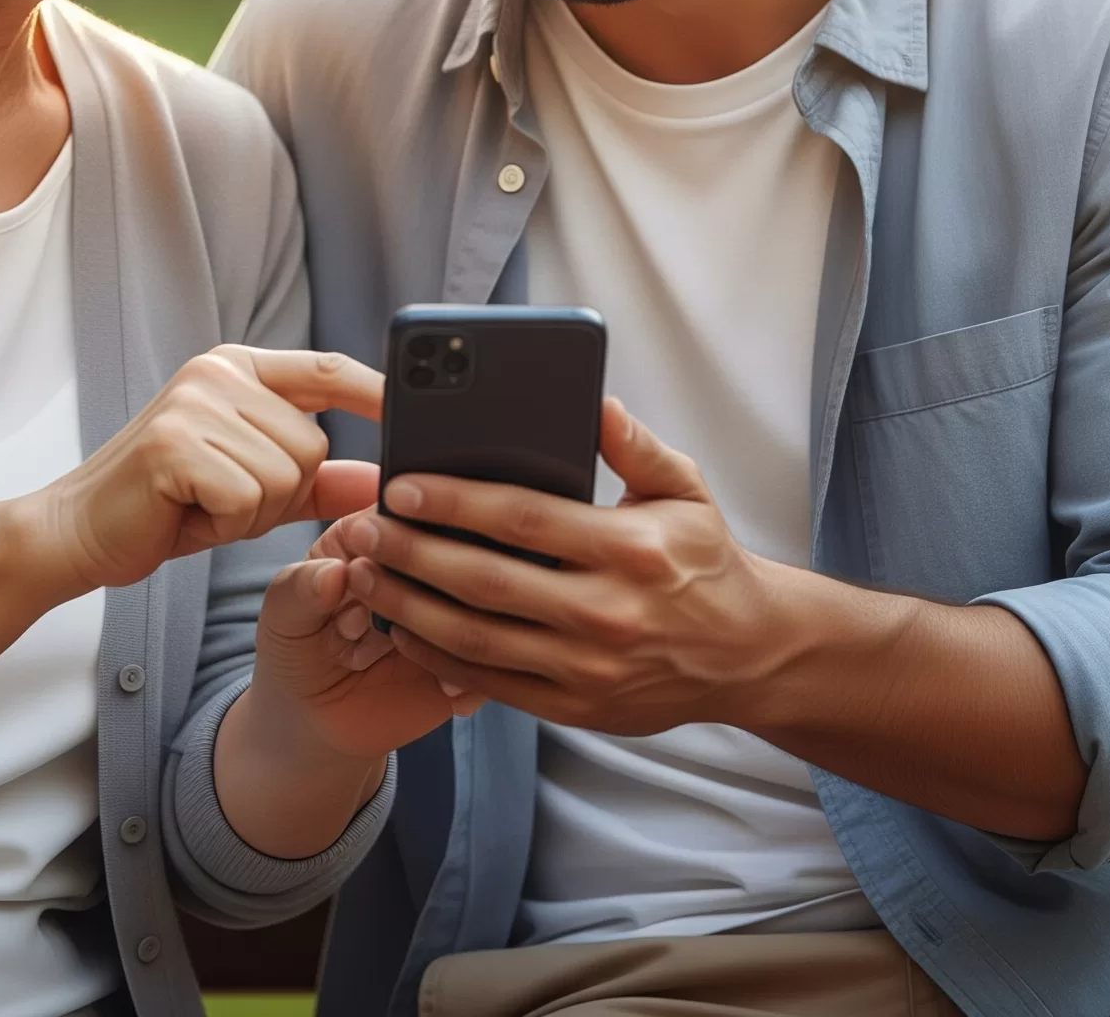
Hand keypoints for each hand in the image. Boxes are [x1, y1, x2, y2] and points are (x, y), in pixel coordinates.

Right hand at [39, 346, 383, 599]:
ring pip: (286, 475)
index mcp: (239, 368)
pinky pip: (250, 499)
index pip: (327, 368)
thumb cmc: (169, 506)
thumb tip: (382, 483)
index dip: (376, 391)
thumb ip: (318, 480)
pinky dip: (227, 526)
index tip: (416, 411)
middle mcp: (218, 372)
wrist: (79, 530)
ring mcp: (194, 402)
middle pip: (313, 444)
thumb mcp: (254, 488)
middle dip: (282, 493)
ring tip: (202, 506)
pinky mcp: (175, 443)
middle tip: (224, 500)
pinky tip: (187, 515)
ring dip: (252, 514)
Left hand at [212, 510, 482, 859]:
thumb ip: (300, 588)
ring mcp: (456, 610)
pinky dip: (461, 679)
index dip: (386, 543)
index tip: (353, 577)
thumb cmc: (297, 648)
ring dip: (430, 639)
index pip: (406, 512)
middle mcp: (426, 562)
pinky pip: (493, 663)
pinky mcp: (475, 659)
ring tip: (374, 659)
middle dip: (403, 599)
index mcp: (378, 529)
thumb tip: (335, 572)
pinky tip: (428, 688)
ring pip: (478, 607)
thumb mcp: (283, 616)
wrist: (316, 719)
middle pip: (451, 554)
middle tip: (356, 629)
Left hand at [341, 397, 779, 734]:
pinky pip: (491, 683)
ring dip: (409, 607)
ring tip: (362, 575)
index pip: (524, 519)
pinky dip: (438, 657)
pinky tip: (402, 627)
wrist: (748, 656)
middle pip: (486, 581)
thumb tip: (597, 403)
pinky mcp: (575, 707)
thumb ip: (637, 446)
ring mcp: (588, 668)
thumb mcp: (686, 491)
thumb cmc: (706, 562)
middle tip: (361, 528)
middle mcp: (605, 613)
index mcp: (629, 550)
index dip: (456, 501)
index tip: (402, 483)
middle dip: (412, 553)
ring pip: (477, 638)